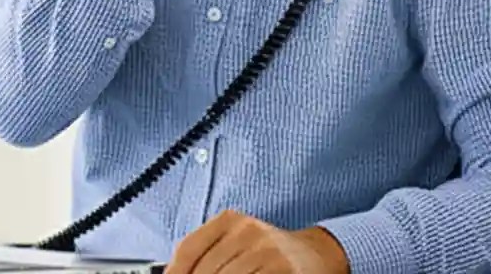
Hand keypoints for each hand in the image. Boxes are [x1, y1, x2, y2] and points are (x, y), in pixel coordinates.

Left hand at [163, 210, 348, 273]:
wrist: (315, 255)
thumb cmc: (267, 253)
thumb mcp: (236, 243)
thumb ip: (208, 256)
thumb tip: (174, 273)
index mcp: (229, 220)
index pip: (189, 247)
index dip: (175, 270)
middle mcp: (247, 230)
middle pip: (207, 268)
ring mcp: (267, 249)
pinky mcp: (283, 268)